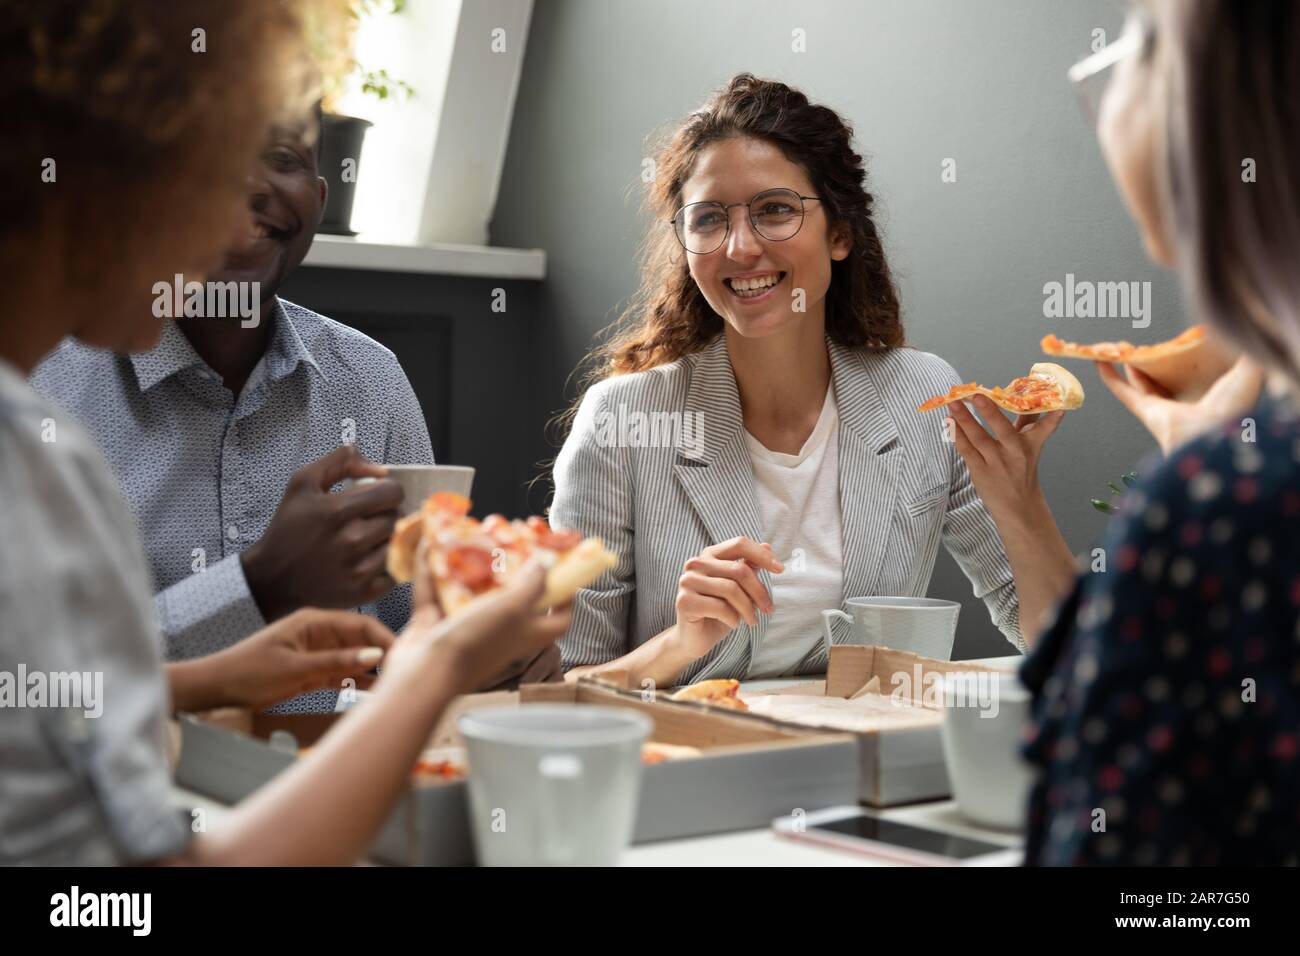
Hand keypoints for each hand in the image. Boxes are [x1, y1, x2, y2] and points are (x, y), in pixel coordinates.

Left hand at [204, 608, 394, 709]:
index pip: (362, 625)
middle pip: (362, 640)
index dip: (385, 638)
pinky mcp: (313, 673)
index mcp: (315, 622)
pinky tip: (375, 692)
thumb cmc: (249, 673)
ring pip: (355, 659)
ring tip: (396, 684)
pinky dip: (357, 683)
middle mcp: (320, 634)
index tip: (405, 656)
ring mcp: (318, 653)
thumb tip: (377, 654)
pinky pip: (342, 675)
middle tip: (406, 673)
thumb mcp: (295, 668)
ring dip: (373, 671)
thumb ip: (337, 662)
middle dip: (384, 655)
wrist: (216, 689)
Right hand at [241, 446, 403, 619]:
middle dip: (386, 513)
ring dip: (387, 538)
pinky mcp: (365, 591)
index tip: (377, 496)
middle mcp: (351, 540)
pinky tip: (369, 558)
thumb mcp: (303, 482)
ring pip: (398, 542)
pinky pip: (397, 569)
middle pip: (397, 516)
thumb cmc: (290, 527)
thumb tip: (380, 469)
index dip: (387, 490)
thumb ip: (342, 461)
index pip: (393, 492)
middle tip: (367, 518)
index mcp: (337, 511)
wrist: (274, 576)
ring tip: (367, 539)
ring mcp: (359, 569)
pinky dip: (388, 563)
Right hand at [380, 546, 571, 694]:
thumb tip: (546, 564)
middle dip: (512, 569)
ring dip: (468, 564)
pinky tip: (427, 544)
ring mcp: (466, 627)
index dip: (567, 597)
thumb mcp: (513, 609)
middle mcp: (500, 631)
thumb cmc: (476, 642)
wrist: (424, 674)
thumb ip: (532, 586)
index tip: (566, 571)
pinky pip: (434, 590)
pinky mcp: (434, 624)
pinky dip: (430, 568)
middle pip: (514, 597)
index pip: (559, 619)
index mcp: (527, 633)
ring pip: (470, 590)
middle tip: (512, 540)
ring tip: (471, 536)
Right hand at [671, 536, 782, 660]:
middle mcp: (696, 564)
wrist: (695, 639)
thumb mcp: (738, 589)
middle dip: (759, 592)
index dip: (762, 555)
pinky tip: (733, 623)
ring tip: (751, 620)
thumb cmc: (718, 613)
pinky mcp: (685, 601)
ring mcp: (688, 581)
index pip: (739, 544)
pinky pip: (720, 607)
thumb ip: (748, 568)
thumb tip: (767, 546)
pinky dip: (733, 618)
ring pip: (731, 589)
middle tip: (769, 609)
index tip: (780, 569)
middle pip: (739, 570)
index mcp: (709, 555)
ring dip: (748, 609)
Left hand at [947, 395, 1063, 521]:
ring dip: (964, 420)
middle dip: (990, 412)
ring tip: (953, 404)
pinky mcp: (980, 472)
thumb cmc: (1022, 472)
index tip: (1058, 408)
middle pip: (1002, 430)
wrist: (1017, 506)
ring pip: (979, 438)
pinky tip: (949, 423)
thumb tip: (1031, 403)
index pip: (1040, 428)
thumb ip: (1027, 424)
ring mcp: (996, 463)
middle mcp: (1013, 453)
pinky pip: (967, 451)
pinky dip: (958, 436)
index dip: (1049, 419)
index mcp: (1028, 446)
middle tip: (977, 395)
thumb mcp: (1029, 447)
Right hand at [1097, 355, 1263, 455]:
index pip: (1192, 376)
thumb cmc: (1235, 409)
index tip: (1179, 344)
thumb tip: (1245, 332)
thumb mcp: (1250, 372)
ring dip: (1128, 364)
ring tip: (1120, 348)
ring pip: (1140, 382)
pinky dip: (1110, 377)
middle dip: (1154, 362)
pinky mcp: (1146, 410)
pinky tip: (1101, 361)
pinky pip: (1123, 391)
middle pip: (1163, 378)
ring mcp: (1162, 408)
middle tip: (1147, 345)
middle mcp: (1183, 404)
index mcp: (1209, 397)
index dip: (1184, 360)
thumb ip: (1248, 352)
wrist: (1214, 433)